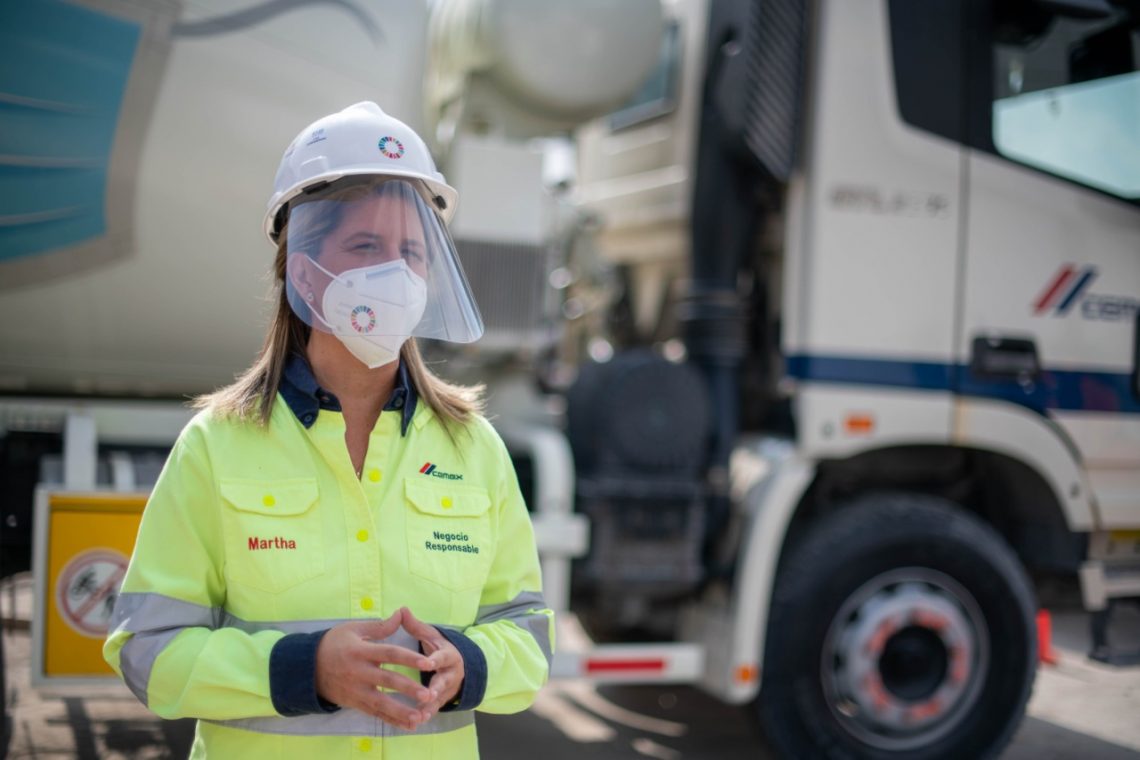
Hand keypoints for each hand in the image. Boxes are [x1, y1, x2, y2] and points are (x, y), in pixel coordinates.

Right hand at [314, 609, 437, 730]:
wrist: (306, 667)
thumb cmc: (333, 644)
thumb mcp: (353, 629)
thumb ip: (380, 626)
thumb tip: (401, 613)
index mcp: (361, 651)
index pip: (389, 654)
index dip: (409, 658)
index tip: (428, 663)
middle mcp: (359, 672)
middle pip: (387, 680)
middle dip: (409, 688)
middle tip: (429, 695)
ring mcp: (356, 690)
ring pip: (381, 703)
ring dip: (401, 711)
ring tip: (420, 717)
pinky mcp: (354, 703)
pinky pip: (374, 713)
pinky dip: (391, 720)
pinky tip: (408, 725)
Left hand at [400, 606, 465, 716]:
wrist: (457, 667)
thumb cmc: (438, 649)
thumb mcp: (431, 635)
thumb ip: (415, 626)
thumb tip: (401, 610)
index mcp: (448, 655)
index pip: (442, 657)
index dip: (436, 660)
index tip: (428, 663)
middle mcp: (450, 674)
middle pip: (444, 682)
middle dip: (436, 689)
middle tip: (428, 694)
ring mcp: (446, 690)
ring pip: (438, 700)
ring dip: (429, 708)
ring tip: (418, 716)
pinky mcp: (440, 702)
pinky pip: (432, 711)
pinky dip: (423, 716)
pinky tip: (413, 724)